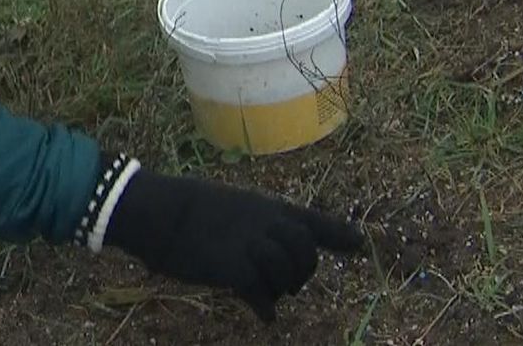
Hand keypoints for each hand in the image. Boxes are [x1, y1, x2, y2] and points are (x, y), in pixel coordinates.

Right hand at [103, 168, 363, 321]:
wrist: (162, 212)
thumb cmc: (189, 206)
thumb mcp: (232, 206)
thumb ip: (255, 223)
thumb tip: (267, 242)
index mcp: (267, 207)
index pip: (312, 220)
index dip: (339, 233)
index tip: (360, 244)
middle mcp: (267, 224)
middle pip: (306, 252)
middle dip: (303, 271)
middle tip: (290, 283)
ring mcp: (254, 246)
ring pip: (288, 275)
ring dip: (283, 288)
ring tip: (268, 293)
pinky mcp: (237, 270)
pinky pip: (263, 295)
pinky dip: (266, 308)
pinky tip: (264, 315)